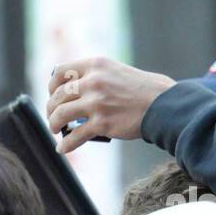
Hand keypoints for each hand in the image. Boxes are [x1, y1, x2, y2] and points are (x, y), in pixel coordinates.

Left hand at [46, 57, 173, 154]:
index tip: (53, 96)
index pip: (60, 72)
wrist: (165, 104)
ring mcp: (97, 102)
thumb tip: (73, 92)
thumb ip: (96, 77)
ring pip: (60, 115)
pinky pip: (74, 136)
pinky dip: (66, 145)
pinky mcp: (101, 123)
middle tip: (54, 119)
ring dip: (54, 125)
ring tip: (57, 131)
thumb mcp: (117, 71)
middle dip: (51, 110)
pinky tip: (63, 149)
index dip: (51, 87)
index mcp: (96, 65)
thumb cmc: (145, 90)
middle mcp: (93, 81)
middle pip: (57, 96)